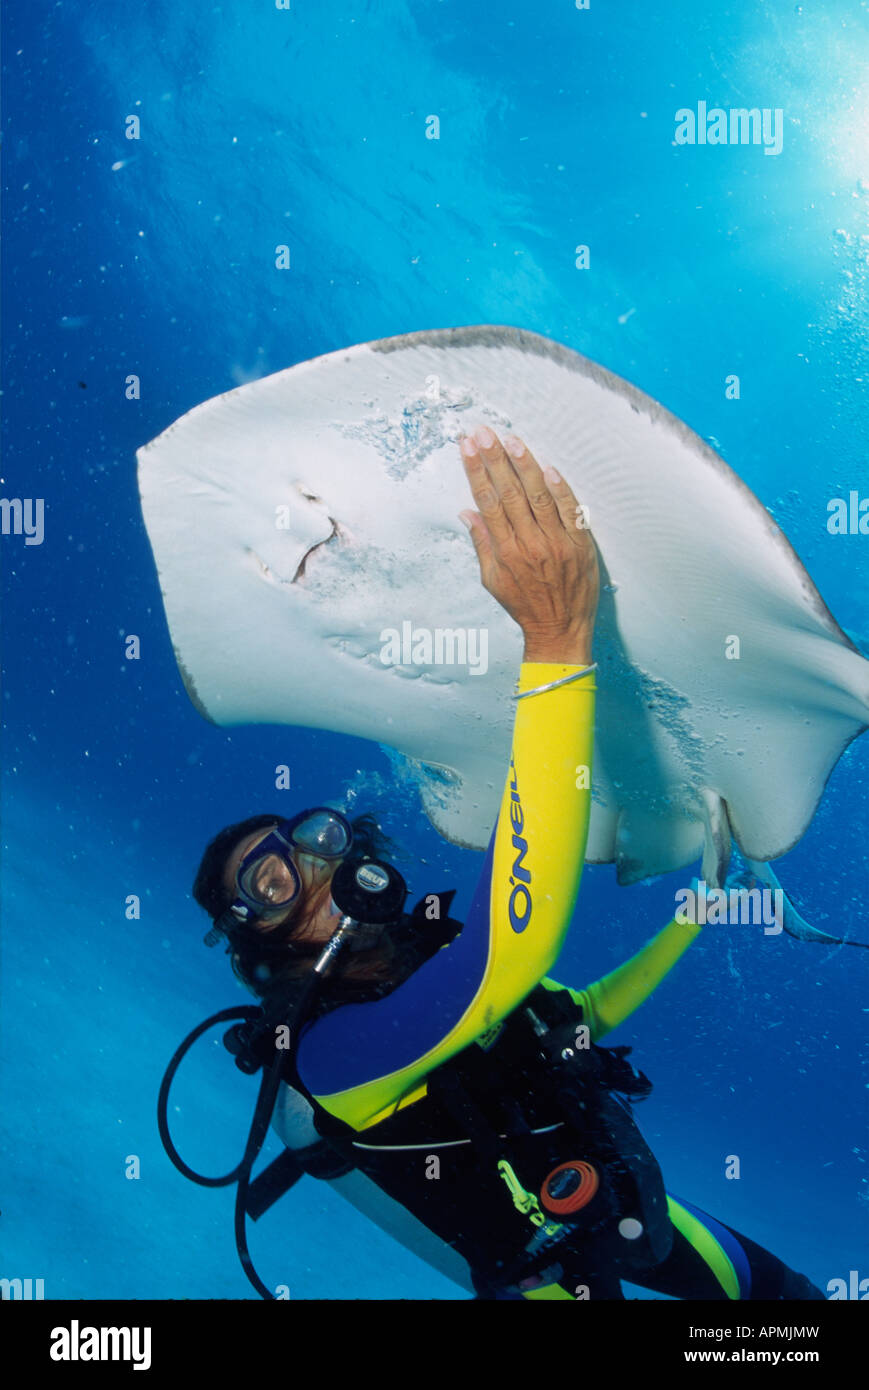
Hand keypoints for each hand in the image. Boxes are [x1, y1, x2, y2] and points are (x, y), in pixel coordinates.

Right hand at [459, 427, 598, 664]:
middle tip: (484, 432)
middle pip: (509, 493)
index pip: (488, 502)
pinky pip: (571, 511)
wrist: (560, 631)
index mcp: (506, 552)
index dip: (476, 472)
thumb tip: (467, 513)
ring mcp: (557, 544)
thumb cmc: (525, 606)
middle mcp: (530, 545)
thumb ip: (481, 544)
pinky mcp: (581, 545)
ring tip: (512, 440)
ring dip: (525, 465)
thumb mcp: (493, 581)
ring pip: (539, 496)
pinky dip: (560, 490)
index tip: (468, 448)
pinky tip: (548, 468)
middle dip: (495, 459)